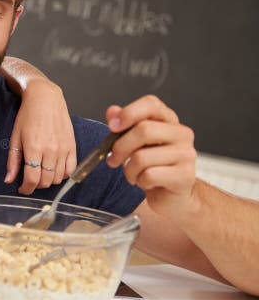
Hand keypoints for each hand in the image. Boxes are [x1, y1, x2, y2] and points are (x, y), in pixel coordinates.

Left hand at [6, 80, 76, 193]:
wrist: (45, 98)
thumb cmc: (28, 115)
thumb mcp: (15, 137)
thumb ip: (13, 161)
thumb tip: (9, 180)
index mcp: (34, 148)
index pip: (32, 179)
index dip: (26, 189)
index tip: (22, 189)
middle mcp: (50, 150)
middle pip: (45, 181)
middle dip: (36, 185)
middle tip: (30, 179)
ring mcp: (63, 149)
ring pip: (57, 178)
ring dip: (48, 180)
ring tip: (41, 172)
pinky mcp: (72, 146)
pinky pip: (71, 170)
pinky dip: (63, 175)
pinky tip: (54, 169)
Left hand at [105, 95, 196, 218]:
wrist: (172, 195)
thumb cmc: (153, 166)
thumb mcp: (135, 144)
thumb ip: (124, 126)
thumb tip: (113, 111)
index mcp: (168, 121)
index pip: (151, 104)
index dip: (129, 112)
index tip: (113, 126)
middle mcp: (181, 134)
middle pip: (143, 130)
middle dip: (120, 147)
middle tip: (114, 159)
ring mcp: (186, 154)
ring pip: (141, 157)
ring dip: (129, 170)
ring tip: (133, 174)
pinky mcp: (185, 175)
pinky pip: (149, 175)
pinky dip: (140, 181)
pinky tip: (146, 182)